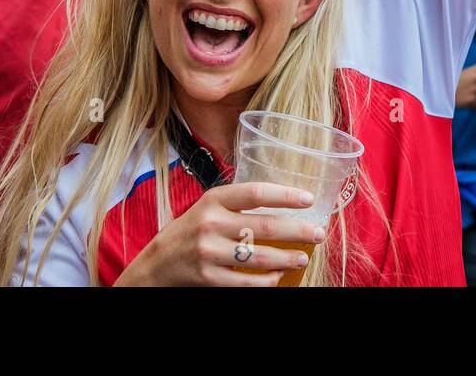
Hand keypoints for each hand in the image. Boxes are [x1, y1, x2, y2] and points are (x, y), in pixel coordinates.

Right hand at [116, 182, 322, 285]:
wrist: (157, 263)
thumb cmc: (191, 230)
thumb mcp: (209, 208)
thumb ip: (238, 205)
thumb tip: (284, 205)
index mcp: (214, 200)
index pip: (256, 193)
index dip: (285, 195)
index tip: (309, 200)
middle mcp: (211, 223)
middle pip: (264, 226)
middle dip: (297, 231)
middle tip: (318, 233)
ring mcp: (209, 252)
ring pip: (259, 257)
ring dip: (287, 258)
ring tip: (303, 257)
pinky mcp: (208, 277)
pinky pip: (246, 282)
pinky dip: (266, 281)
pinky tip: (278, 277)